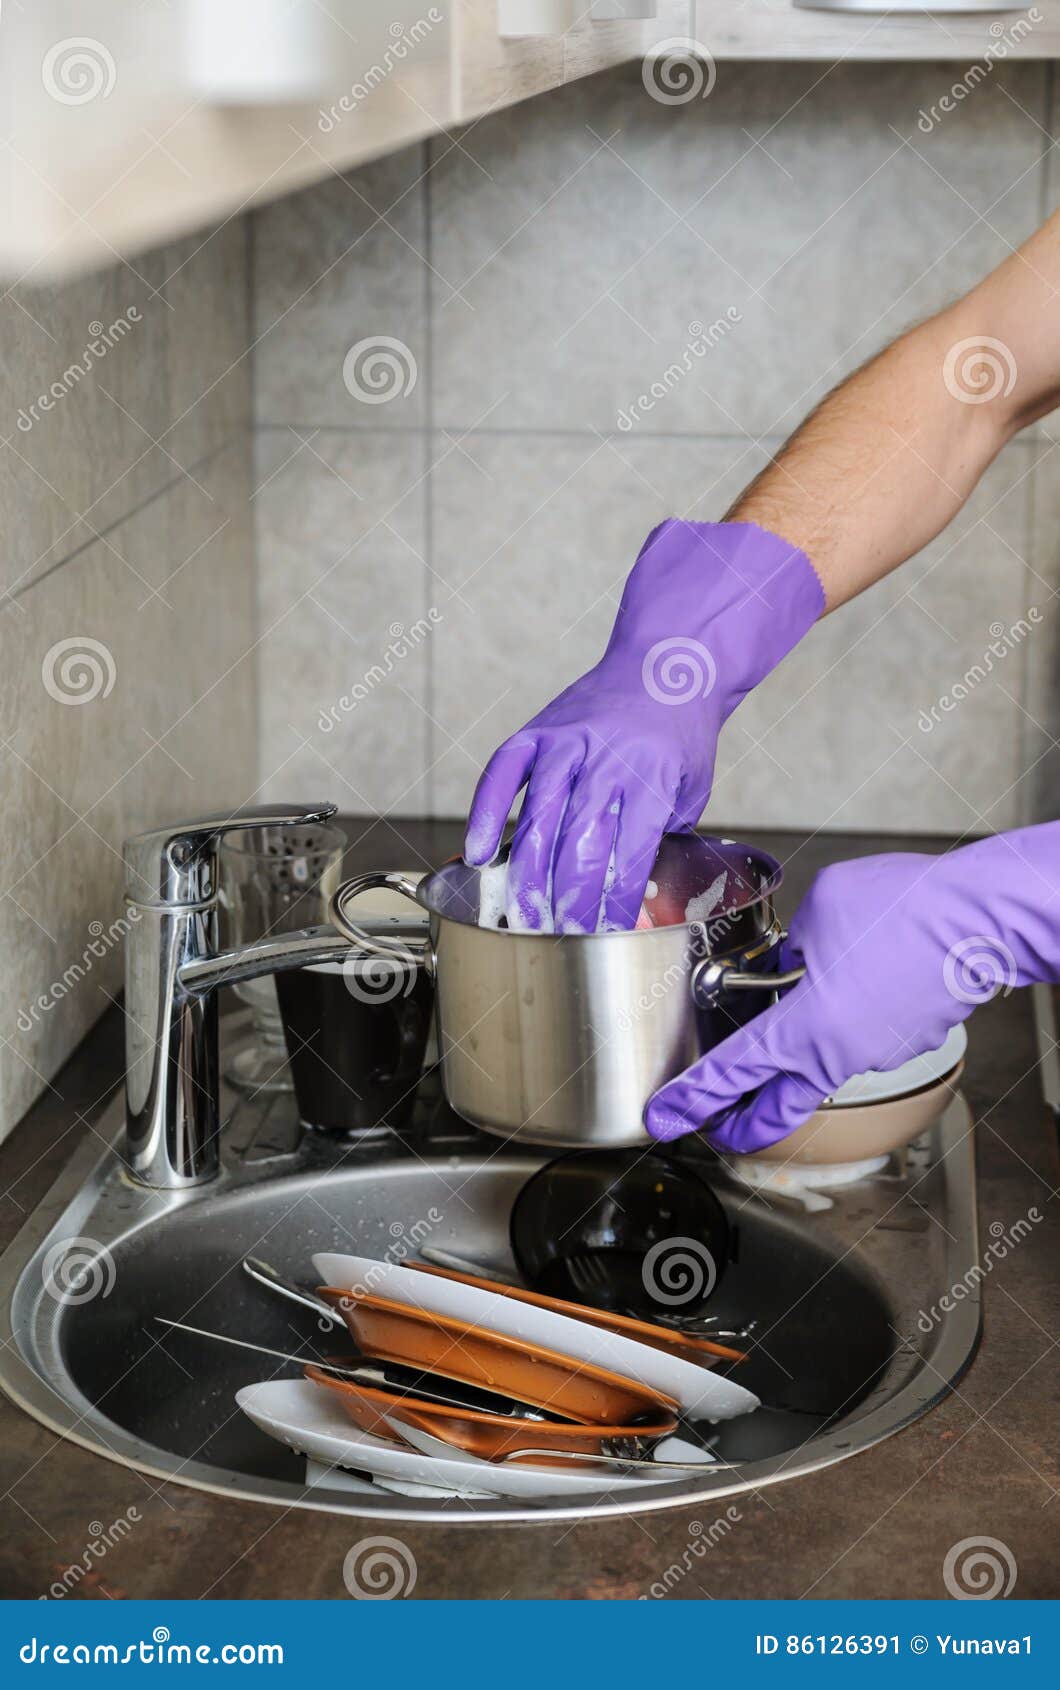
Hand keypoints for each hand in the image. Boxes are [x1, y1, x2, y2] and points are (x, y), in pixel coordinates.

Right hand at [463, 519, 822, 932]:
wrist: (665, 662)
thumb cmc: (678, 735)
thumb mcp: (690, 788)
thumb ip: (662, 836)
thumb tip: (635, 895)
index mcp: (650, 777)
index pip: (629, 852)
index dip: (615, 900)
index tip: (607, 933)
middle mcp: (606, 758)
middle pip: (578, 841)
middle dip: (568, 898)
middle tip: (558, 935)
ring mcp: (566, 742)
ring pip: (539, 816)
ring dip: (528, 872)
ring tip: (521, 912)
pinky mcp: (537, 731)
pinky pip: (502, 775)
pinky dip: (486, 814)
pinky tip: (478, 852)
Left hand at [646, 832, 1055, 1152]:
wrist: (981, 917)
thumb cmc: (905, 907)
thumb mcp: (819, 910)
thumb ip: (790, 942)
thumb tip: (790, 958)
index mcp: (806, 1029)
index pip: (731, 1073)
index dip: (691, 1099)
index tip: (663, 1117)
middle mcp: (840, 1054)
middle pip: (778, 1112)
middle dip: (741, 1127)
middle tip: (715, 1127)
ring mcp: (877, 1053)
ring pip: (820, 1066)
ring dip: (794, 1054)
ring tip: (784, 1013)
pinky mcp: (907, 1040)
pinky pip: (859, 1039)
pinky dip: (841, 1024)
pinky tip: (849, 984)